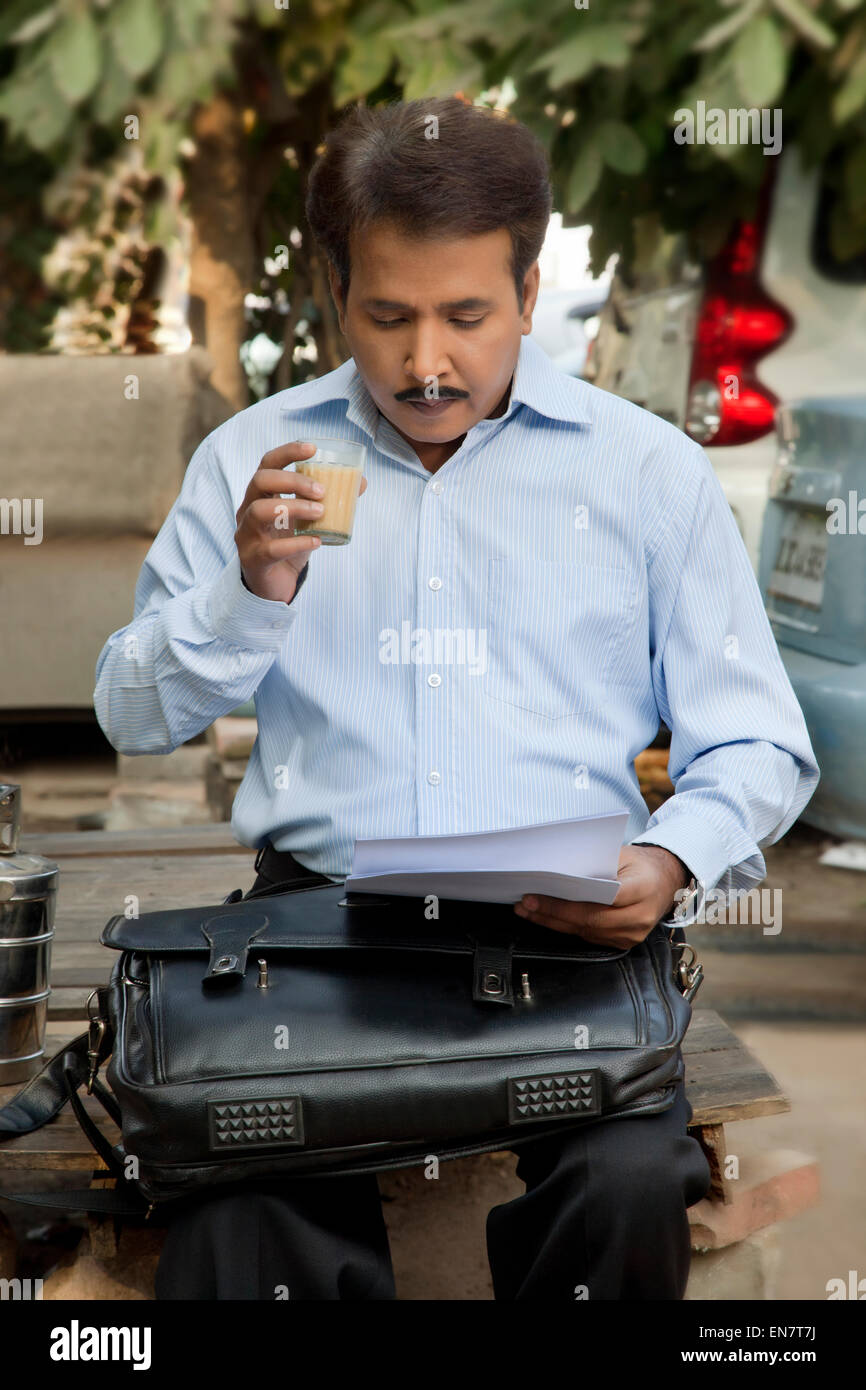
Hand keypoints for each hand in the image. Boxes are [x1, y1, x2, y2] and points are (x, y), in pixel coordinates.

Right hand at [235, 441, 367, 603]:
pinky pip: (271, 549)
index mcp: (260, 495)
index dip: (287, 452)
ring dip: (294, 507)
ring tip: (320, 512)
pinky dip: (296, 543)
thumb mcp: (308, 520)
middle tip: (321, 491)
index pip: (267, 464)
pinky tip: (317, 542)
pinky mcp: (252, 560)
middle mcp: (247, 510)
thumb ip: (328, 501)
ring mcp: (246, 535)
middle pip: (260, 481)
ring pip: (260, 511)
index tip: (312, 448)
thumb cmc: (289, 545)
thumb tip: (361, 482)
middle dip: (293, 481)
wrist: (274, 585)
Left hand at [513, 845, 691, 948]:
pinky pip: (590, 938)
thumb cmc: (642, 865)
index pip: (602, 897)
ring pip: (585, 932)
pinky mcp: (624, 943)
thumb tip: (555, 869)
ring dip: (553, 922)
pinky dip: (567, 927)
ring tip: (529, 911)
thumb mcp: (623, 853)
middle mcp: (640, 916)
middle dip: (552, 912)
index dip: (566, 900)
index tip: (537, 895)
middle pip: (589, 919)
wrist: (666, 882)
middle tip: (525, 904)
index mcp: (642, 889)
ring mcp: (632, 934)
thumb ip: (595, 862)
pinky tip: (548, 918)